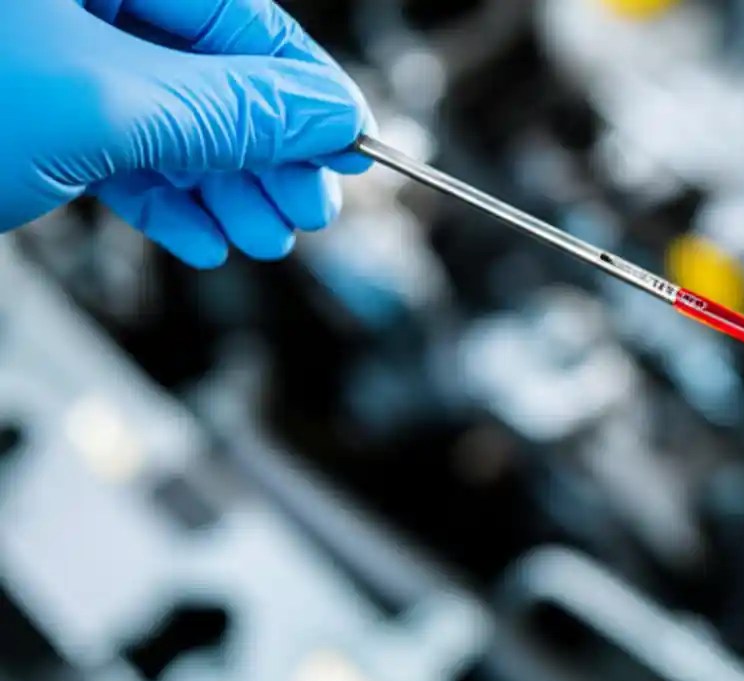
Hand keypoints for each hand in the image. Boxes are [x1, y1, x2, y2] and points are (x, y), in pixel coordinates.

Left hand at [0, 0, 375, 266]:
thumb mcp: (107, 106)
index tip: (355, 145)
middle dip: (266, 154)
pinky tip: (203, 238)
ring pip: (171, 123)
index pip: (242, 18)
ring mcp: (55, 62)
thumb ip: (232, 107)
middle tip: (311, 208)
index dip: (308, 86)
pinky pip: (118, 155)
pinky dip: (165, 203)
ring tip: (265, 238)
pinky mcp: (31, 118)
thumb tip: (332, 113)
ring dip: (226, 190)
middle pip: (212, 74)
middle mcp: (80, 7)